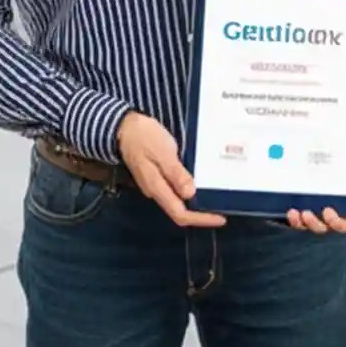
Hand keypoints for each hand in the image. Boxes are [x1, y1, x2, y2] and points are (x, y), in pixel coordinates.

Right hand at [118, 112, 225, 228]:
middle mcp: (155, 191)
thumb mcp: (163, 152)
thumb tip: (190, 194)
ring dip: (195, 204)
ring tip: (216, 199)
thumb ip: (176, 173)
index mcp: (156, 187)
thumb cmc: (144, 137)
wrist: (123, 126)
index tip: (220, 219)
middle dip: (200, 214)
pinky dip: (189, 191)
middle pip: (179, 211)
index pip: (180, 214)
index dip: (200, 219)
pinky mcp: (157, 177)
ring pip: (177, 202)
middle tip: (223, 209)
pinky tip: (200, 184)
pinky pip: (175, 190)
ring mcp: (155, 185)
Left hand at [286, 137, 345, 233]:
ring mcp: (321, 202)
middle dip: (316, 224)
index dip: (341, 223)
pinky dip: (294, 217)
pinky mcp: (307, 197)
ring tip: (296, 213)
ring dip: (303, 223)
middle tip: (308, 213)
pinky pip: (300, 214)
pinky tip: (290, 209)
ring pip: (312, 223)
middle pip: (328, 225)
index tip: (329, 213)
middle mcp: (339, 205)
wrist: (344, 135)